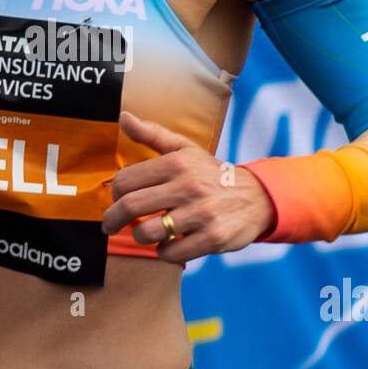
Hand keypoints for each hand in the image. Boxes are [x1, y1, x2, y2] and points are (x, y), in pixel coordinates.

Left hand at [101, 110, 275, 262]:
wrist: (258, 197)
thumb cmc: (211, 174)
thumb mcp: (185, 149)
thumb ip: (152, 134)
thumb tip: (123, 116)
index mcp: (177, 163)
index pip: (126, 180)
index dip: (114, 194)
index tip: (116, 200)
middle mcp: (188, 186)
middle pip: (131, 207)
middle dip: (112, 220)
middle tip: (109, 226)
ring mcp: (201, 213)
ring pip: (147, 232)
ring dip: (140, 236)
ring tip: (145, 233)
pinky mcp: (213, 238)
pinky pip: (171, 252)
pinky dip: (164, 252)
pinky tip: (170, 244)